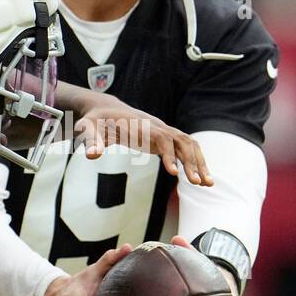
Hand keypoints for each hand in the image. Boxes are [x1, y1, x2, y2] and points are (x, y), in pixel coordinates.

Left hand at [72, 92, 212, 185]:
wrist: (105, 110)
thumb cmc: (95, 120)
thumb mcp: (88, 128)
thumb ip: (91, 141)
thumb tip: (92, 155)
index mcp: (140, 126)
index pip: (162, 138)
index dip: (170, 154)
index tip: (175, 173)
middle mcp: (156, 126)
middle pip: (181, 140)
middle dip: (192, 161)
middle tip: (198, 184)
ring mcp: (162, 132)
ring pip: (188, 144)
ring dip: (199, 162)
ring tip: (207, 184)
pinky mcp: (164, 139)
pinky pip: (184, 149)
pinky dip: (195, 162)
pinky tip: (199, 178)